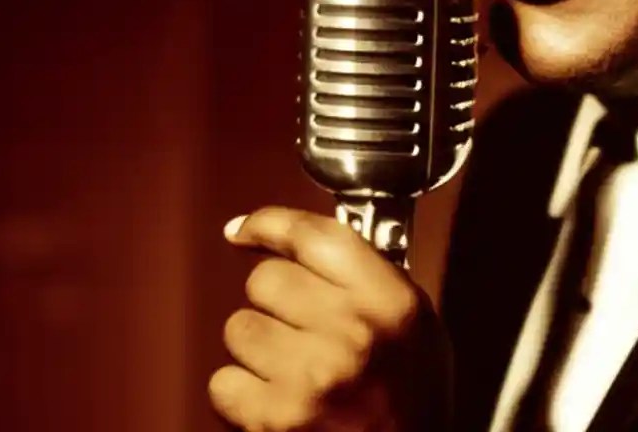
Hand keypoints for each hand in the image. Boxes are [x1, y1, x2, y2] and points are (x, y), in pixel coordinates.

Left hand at [208, 206, 451, 431]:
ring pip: (239, 327)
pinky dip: (241, 393)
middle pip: (266, 280)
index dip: (269, 225)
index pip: (314, 236)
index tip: (246, 231)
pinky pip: (224, 382)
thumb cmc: (411, 400)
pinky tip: (274, 401)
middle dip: (274, 302)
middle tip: (298, 328)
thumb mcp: (413, 325)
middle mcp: (352, 332)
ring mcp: (312, 377)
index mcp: (390, 302)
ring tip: (292, 371)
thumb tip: (293, 241)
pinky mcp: (276, 419)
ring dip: (257, 348)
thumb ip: (366, 279)